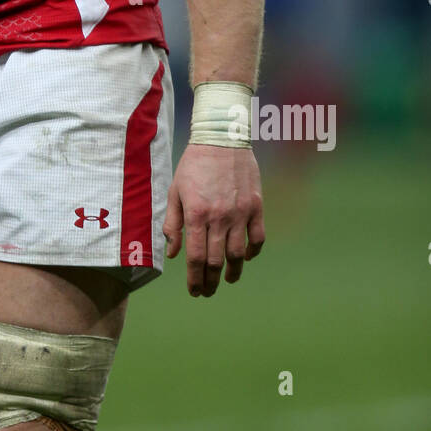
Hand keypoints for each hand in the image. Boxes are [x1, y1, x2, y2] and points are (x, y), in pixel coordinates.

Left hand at [162, 144, 263, 296]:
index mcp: (196, 214)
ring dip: (232, 273)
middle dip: (210, 282)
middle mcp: (219, 218)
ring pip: (238, 255)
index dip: (194, 279)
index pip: (195, 258)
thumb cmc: (194, 164)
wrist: (222, 138)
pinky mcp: (256, 206)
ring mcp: (240, 213)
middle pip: (215, 261)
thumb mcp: (176, 191)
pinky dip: (253, 252)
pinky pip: (258, 238)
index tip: (194, 291)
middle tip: (207, 292)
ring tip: (227, 280)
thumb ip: (173, 223)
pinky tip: (245, 258)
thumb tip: (173, 253)